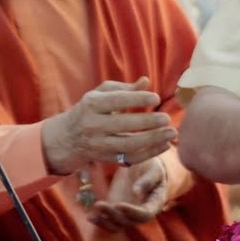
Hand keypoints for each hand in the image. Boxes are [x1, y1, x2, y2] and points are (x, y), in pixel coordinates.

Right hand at [42, 76, 175, 174]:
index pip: (116, 101)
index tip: (156, 97)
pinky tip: (165, 145)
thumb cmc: (90, 110)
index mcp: (92, 105)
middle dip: (148, 122)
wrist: (68, 138)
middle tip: (167, 118)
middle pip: (123, 125)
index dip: (137, 99)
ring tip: (171, 132)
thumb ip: (124, 88)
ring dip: (153, 140)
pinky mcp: (107, 159)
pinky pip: (130, 158)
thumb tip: (146, 81)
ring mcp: (100, 145)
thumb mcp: (100, 95)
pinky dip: (150, 153)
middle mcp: (93, 126)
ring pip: (128, 145)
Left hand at [88, 156, 167, 232]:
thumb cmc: (151, 167)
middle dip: (113, 215)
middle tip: (100, 204)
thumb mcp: (154, 169)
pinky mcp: (116, 211)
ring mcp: (128, 213)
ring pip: (117, 226)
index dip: (132, 212)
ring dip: (104, 222)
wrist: (141, 167)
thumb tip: (136, 192)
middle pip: (129, 222)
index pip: (145, 214)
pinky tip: (90, 216)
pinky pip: (108, 221)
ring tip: (93, 213)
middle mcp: (142, 212)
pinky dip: (99, 221)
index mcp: (155, 203)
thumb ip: (148, 180)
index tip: (119, 204)